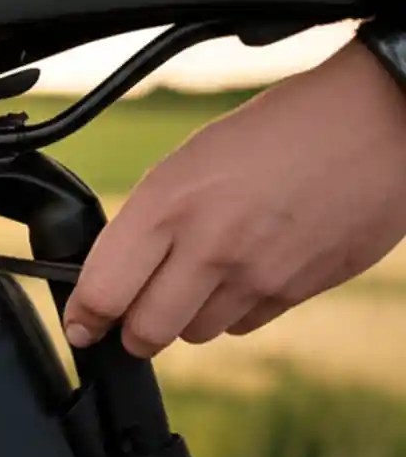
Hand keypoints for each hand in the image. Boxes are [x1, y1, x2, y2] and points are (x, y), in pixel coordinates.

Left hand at [64, 41, 405, 357]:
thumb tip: (112, 274)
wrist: (376, 122)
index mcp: (168, 203)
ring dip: (186, 320)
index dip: (84, 318)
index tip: (80, 326)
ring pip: (194, 334)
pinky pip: (242, 326)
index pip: (103, 290)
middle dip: (133, 332)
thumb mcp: (190, 161)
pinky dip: (232, 312)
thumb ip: (149, 220)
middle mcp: (208, 245)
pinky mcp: (295, 291)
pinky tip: (244, 274)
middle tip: (134, 316)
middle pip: (145, 332)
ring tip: (201, 279)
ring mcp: (255, 274)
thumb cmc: (278, 132)